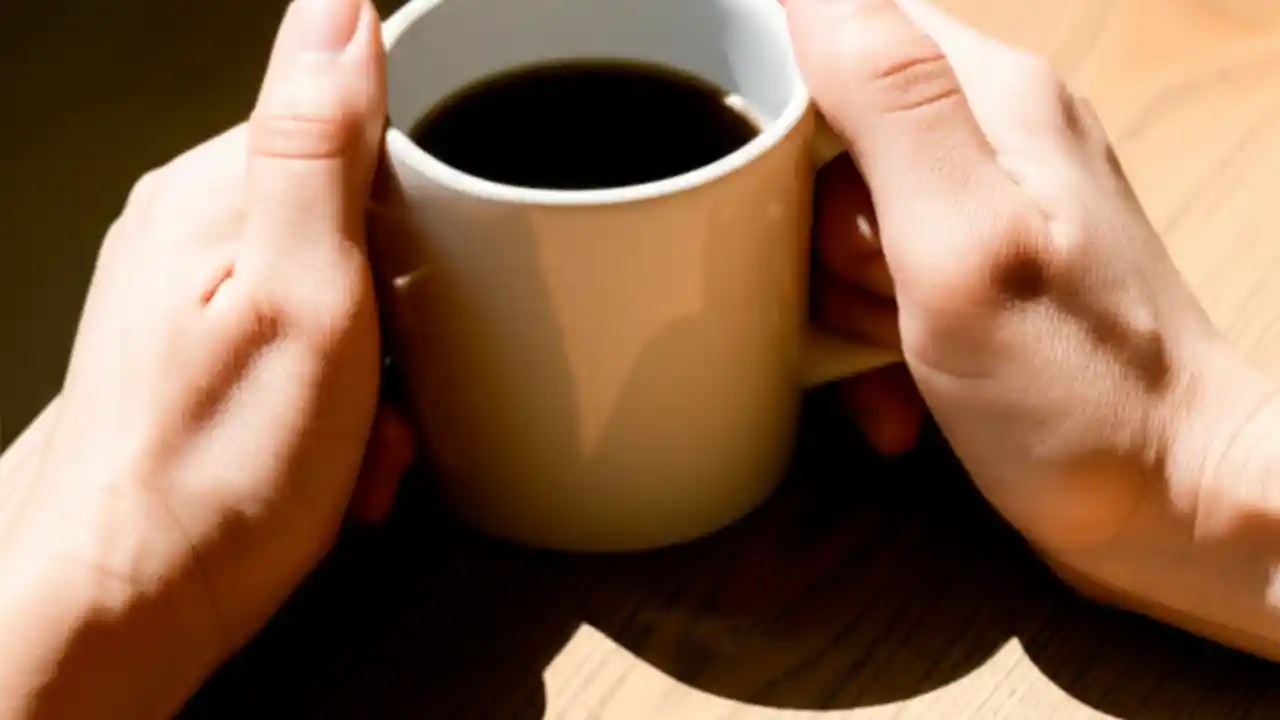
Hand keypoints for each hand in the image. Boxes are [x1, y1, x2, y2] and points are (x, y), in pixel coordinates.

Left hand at [0, 0, 411, 714]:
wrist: (126, 607)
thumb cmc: (215, 475)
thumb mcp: (307, 299)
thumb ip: (321, 145)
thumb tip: (335, 11)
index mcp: (211, 197)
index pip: (356, 139)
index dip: (420, 224)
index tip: (420, 297)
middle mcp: (185, 232)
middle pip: (354, 226)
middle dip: (403, 316)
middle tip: (394, 389)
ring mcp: (186, 294)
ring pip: (339, 297)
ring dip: (379, 372)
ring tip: (363, 439)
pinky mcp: (195, 352)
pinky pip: (305, 346)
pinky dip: (341, 402)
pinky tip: (336, 454)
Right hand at [791, 0, 1244, 557]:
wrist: (1176, 503)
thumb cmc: (1079, 390)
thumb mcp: (963, 243)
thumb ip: (889, 105)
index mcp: (989, 96)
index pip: (841, 29)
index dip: (782, 104)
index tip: (778, 197)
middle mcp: (992, 131)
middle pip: (830, 137)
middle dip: (818, 235)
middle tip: (873, 295)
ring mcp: (988, 204)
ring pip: (844, 218)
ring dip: (844, 300)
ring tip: (896, 352)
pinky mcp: (980, 269)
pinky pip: (881, 277)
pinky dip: (872, 339)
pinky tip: (897, 393)